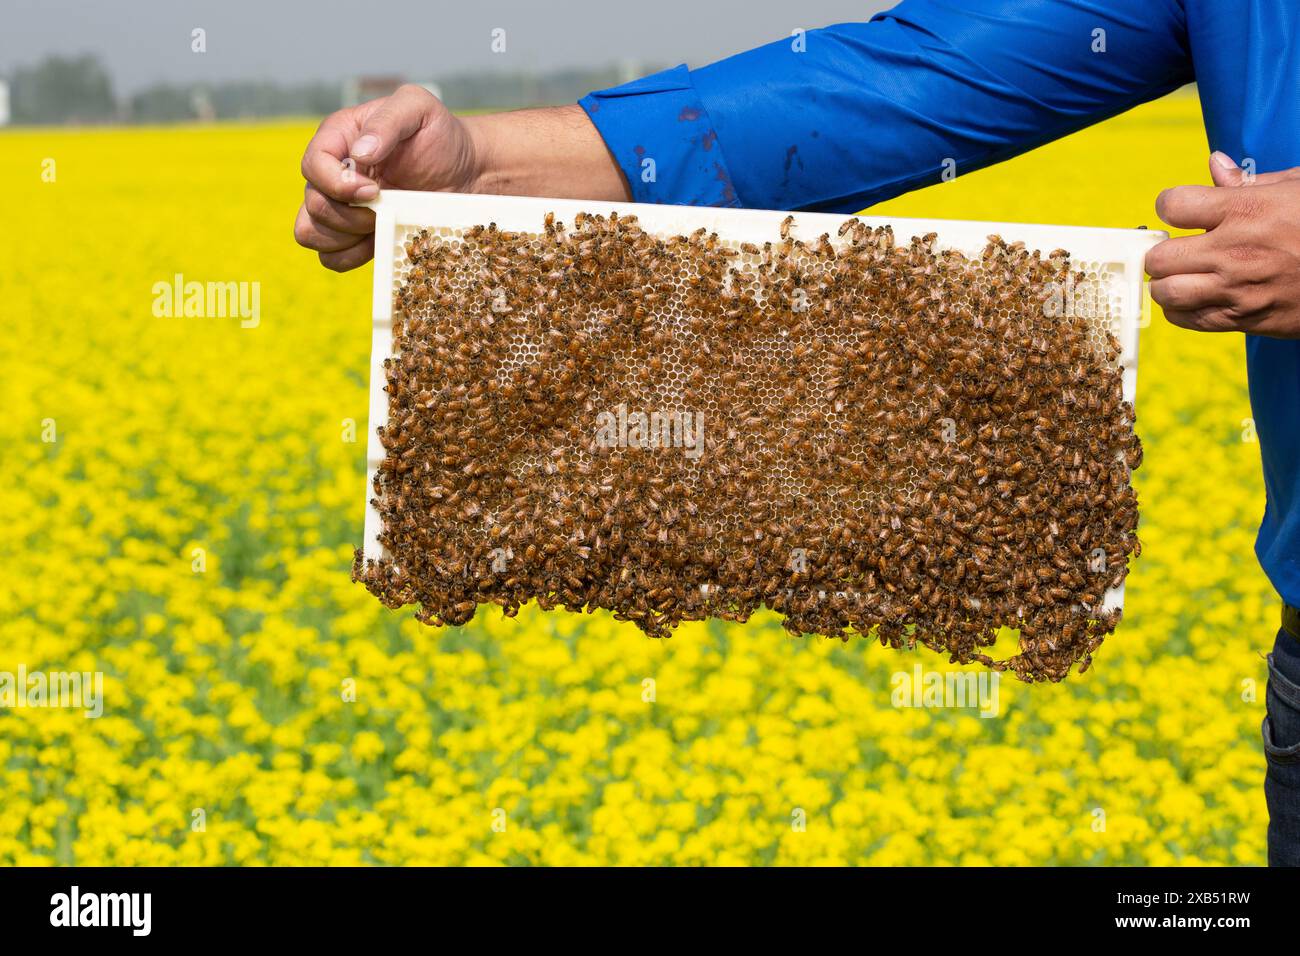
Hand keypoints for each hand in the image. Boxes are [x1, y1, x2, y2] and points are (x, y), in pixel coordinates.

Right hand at [294, 84, 479, 270]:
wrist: (465, 172)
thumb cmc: (440, 135)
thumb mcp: (418, 109)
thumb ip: (387, 121)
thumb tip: (359, 153)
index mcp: (339, 138)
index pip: (312, 164)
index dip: (336, 183)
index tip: (373, 189)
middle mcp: (332, 173)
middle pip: (314, 204)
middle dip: (349, 214)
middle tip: (386, 205)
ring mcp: (340, 207)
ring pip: (312, 233)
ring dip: (345, 237)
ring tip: (381, 222)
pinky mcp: (355, 236)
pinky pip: (330, 258)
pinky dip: (349, 256)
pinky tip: (377, 241)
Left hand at [1146, 152, 1299, 336]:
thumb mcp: (1298, 187)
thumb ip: (1249, 180)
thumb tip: (1215, 164)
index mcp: (1246, 210)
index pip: (1173, 205)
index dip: (1170, 206)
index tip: (1180, 210)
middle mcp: (1234, 251)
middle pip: (1159, 257)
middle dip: (1162, 252)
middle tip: (1177, 250)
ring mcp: (1237, 289)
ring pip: (1166, 293)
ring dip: (1167, 285)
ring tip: (1182, 277)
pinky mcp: (1243, 319)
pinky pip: (1188, 320)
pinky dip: (1181, 311)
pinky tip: (1194, 298)